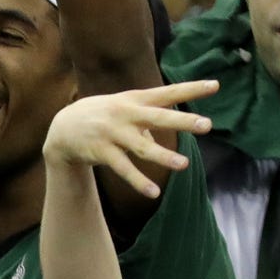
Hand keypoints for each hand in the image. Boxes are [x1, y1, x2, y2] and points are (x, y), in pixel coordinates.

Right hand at [41, 79, 217, 198]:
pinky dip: (139, 181)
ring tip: (183, 165)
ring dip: (162, 157)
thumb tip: (167, 133)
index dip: (191, 89)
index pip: (168, 93)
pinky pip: (124, 169)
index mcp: (135, 100)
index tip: (215, 86)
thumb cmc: (103, 115)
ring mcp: (113, 134)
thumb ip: (149, 117)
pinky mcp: (101, 152)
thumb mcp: (125, 107)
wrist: (64, 127)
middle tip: (207, 125)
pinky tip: (154, 192)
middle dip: (182, 122)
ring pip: (142, 147)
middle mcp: (126, 114)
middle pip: (158, 118)